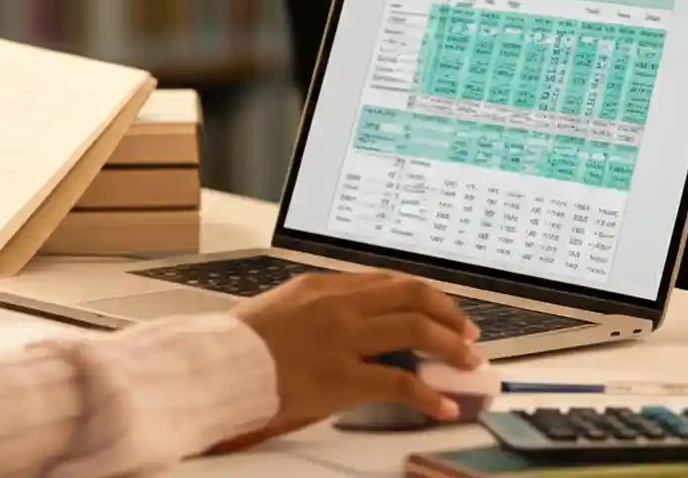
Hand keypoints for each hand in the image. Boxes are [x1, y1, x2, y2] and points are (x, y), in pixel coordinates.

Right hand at [215, 271, 481, 451]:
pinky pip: (400, 382)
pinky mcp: (341, 377)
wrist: (219, 364)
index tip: (444, 311)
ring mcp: (342, 339)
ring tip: (467, 362)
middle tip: (469, 334)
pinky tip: (443, 405)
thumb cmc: (243, 343)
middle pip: (412, 296)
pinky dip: (429, 395)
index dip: (426, 296)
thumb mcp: (285, 307)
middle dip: (449, 314)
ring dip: (451, 346)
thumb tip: (358, 321)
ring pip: (416, 330)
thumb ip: (322, 308)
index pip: (389, 281)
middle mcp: (339, 304)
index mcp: (324, 285)